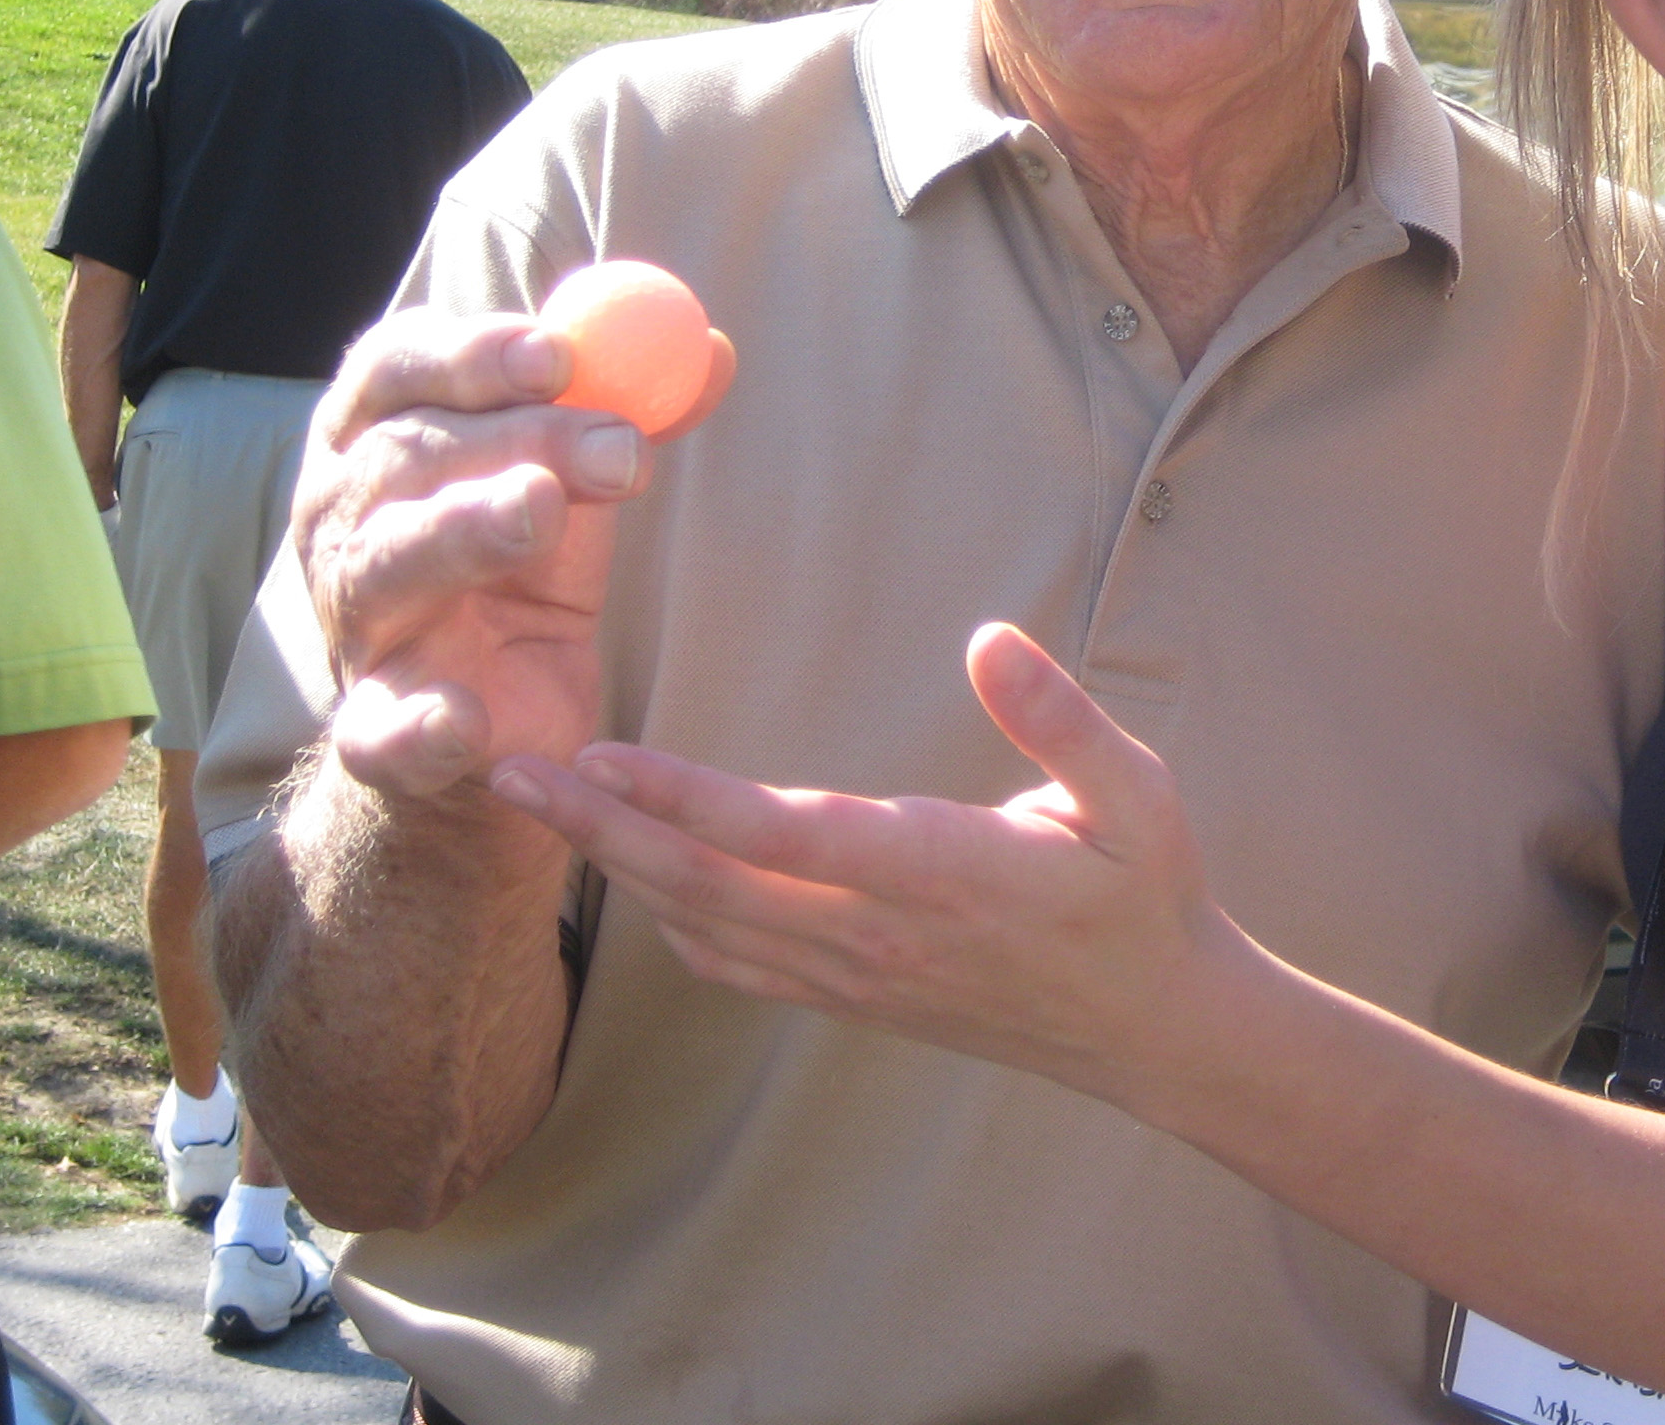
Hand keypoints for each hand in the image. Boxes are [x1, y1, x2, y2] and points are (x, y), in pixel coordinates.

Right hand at [294, 307, 734, 801]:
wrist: (491, 717)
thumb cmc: (521, 565)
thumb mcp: (573, 481)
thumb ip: (629, 415)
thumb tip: (713, 353)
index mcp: (377, 438)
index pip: (397, 367)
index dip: (472, 353)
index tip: (560, 355)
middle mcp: (345, 523)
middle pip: (406, 457)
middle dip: (516, 437)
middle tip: (613, 445)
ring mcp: (357, 627)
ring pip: (386, 566)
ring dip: (462, 530)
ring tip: (540, 508)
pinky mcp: (379, 729)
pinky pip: (382, 731)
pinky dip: (418, 726)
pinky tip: (463, 717)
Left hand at [484, 624, 1240, 1095]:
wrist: (1154, 1027)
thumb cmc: (1143, 894)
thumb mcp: (1135, 793)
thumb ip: (1059, 717)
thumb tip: (989, 636)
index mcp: (938, 872)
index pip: (782, 834)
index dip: (680, 798)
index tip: (598, 752)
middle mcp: (877, 934)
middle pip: (705, 885)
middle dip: (599, 830)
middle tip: (509, 773)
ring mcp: (857, 977)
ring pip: (703, 926)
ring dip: (617, 869)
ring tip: (545, 808)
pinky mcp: (852, 998)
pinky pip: (733, 964)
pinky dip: (667, 917)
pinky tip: (634, 874)